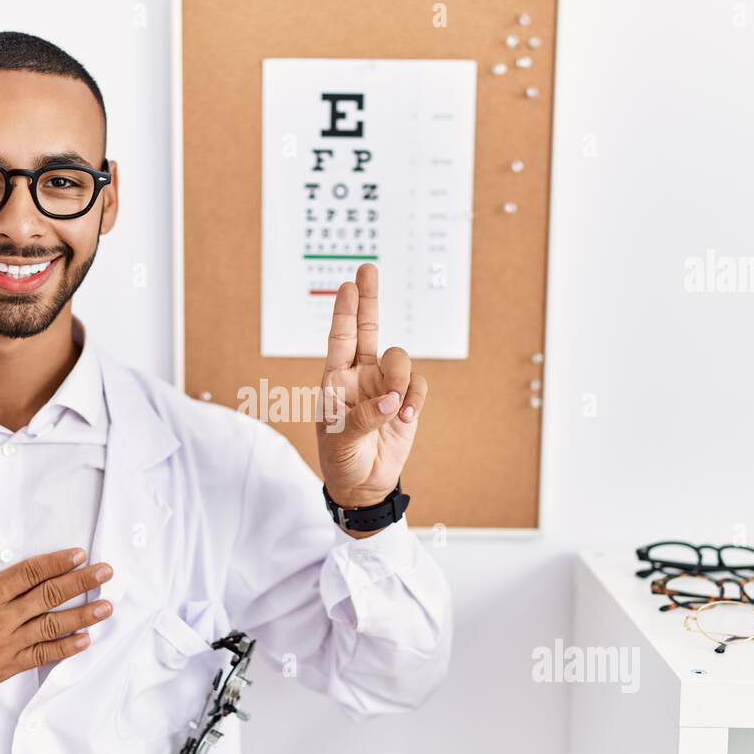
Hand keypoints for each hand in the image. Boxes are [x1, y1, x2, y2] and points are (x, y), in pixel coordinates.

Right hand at [0, 508, 112, 720]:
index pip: (29, 573)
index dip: (57, 562)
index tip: (80, 554)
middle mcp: (0, 619)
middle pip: (49, 597)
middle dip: (81, 583)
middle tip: (107, 572)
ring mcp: (5, 645)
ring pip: (52, 627)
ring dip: (83, 615)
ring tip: (107, 606)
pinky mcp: (4, 667)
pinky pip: (41, 656)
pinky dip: (65, 648)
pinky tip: (84, 640)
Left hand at [316, 263, 427, 517]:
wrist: (363, 484)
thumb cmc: (340, 458)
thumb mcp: (340, 438)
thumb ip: (364, 416)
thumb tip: (392, 398)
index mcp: (335, 379)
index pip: (340, 339)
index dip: (344, 311)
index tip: (347, 285)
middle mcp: (361, 376)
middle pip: (367, 329)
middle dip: (369, 300)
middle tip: (368, 270)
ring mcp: (385, 386)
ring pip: (400, 360)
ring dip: (399, 379)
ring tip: (394, 407)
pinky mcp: (406, 401)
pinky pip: (418, 385)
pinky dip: (414, 398)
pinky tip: (405, 416)